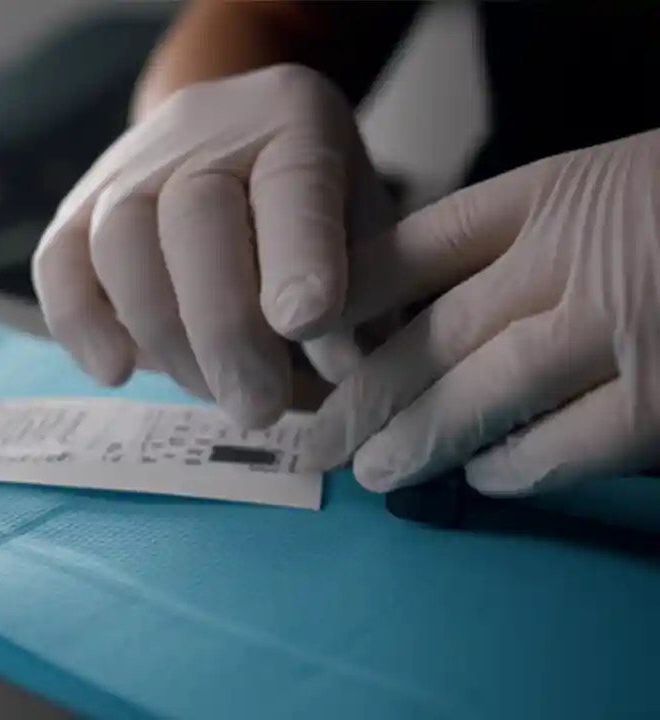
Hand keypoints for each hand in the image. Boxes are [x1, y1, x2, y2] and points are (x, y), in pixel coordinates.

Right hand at [32, 64, 391, 427]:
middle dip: (224, 326)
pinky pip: (57, 263)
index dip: (298, 253)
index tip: (306, 323)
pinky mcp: (76, 207)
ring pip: (120, 240)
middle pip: (194, 217)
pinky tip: (117, 372)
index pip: (293, 180)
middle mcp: (202, 129)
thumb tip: (342, 372)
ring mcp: (126, 164)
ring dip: (163, 336)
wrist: (230, 137)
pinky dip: (80, 324)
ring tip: (209, 392)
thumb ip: (363, 294)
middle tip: (257, 407)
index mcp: (294, 121)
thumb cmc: (311, 203)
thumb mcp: (364, 228)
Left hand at [307, 130, 659, 495]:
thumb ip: (531, 237)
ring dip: (413, 441)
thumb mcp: (611, 188)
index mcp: (552, 192)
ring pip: (479, 393)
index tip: (302, 343)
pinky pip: (563, 445)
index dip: (347, 300)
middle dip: (358, 393)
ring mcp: (622, 326)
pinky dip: (513, 467)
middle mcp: (573, 255)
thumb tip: (429, 306)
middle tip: (309, 437)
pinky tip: (483, 478)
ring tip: (367, 473)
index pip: (413, 247)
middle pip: (428, 332)